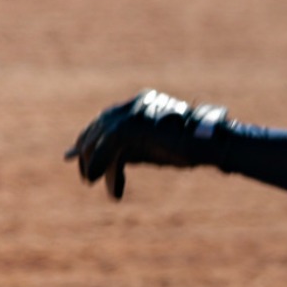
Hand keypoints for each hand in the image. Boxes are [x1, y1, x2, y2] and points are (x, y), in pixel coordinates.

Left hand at [67, 89, 231, 199]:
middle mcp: (135, 104)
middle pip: (100, 126)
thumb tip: (103, 164)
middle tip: (87, 177)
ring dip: (94, 161)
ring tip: (91, 181)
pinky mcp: (137, 123)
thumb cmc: (186, 150)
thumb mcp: (150, 150)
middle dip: (88, 152)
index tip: (75, 155)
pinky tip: (99, 180)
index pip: (106, 120)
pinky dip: (102, 163)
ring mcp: (136, 111)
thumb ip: (127, 152)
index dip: (89, 138)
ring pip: (102, 136)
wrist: (210, 145)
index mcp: (139, 106)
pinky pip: (110, 143)